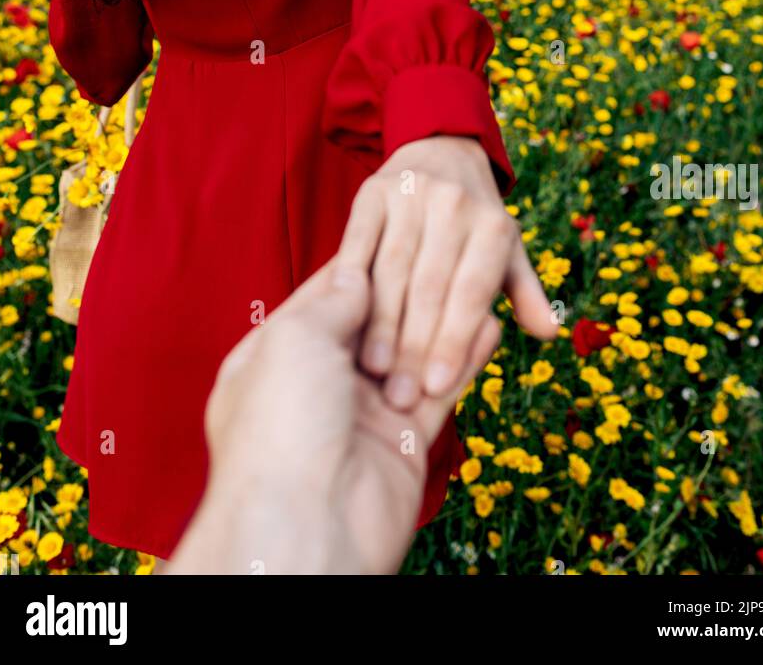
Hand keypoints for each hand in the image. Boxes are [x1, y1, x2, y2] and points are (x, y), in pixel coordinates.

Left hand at [167, 259, 499, 575]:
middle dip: (408, 294)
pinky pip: (440, 389)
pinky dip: (465, 358)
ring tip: (477, 284)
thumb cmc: (281, 426)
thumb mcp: (295, 339)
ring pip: (411, 354)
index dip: (362, 266)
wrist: (307, 527)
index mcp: (272, 356)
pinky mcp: (403, 441)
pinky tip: (489, 326)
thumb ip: (332, 301)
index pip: (324, 298)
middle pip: (373, 324)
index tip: (400, 236)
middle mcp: (316, 383)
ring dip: (442, 324)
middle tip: (447, 254)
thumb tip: (357, 272)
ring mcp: (361, 413)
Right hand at [338, 135, 553, 409]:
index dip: (454, 341)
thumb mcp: (507, 250)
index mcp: (494, 226)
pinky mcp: (374, 191)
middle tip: (399, 396)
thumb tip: (550, 333)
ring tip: (373, 371)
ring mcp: (413, 195)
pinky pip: (359, 240)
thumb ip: (524, 292)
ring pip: (394, 268)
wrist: (441, 149)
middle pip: (431, 286)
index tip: (434, 388)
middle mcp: (456, 206)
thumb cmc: (476, 219)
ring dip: (382, 322)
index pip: (472, 293)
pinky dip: (351, 278)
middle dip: (415, 345)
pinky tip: (342, 318)